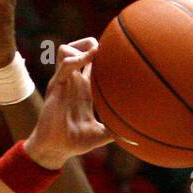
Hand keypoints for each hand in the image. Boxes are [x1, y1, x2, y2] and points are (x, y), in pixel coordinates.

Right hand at [23, 39, 111, 169]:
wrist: (55, 149)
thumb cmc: (75, 141)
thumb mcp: (101, 134)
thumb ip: (116, 131)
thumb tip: (137, 140)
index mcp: (84, 88)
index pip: (91, 62)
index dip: (103, 56)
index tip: (118, 57)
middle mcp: (73, 81)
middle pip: (78, 49)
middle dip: (91, 43)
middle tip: (107, 50)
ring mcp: (63, 81)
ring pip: (66, 49)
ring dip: (81, 46)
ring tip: (96, 52)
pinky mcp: (56, 85)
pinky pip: (65, 63)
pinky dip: (78, 57)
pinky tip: (91, 58)